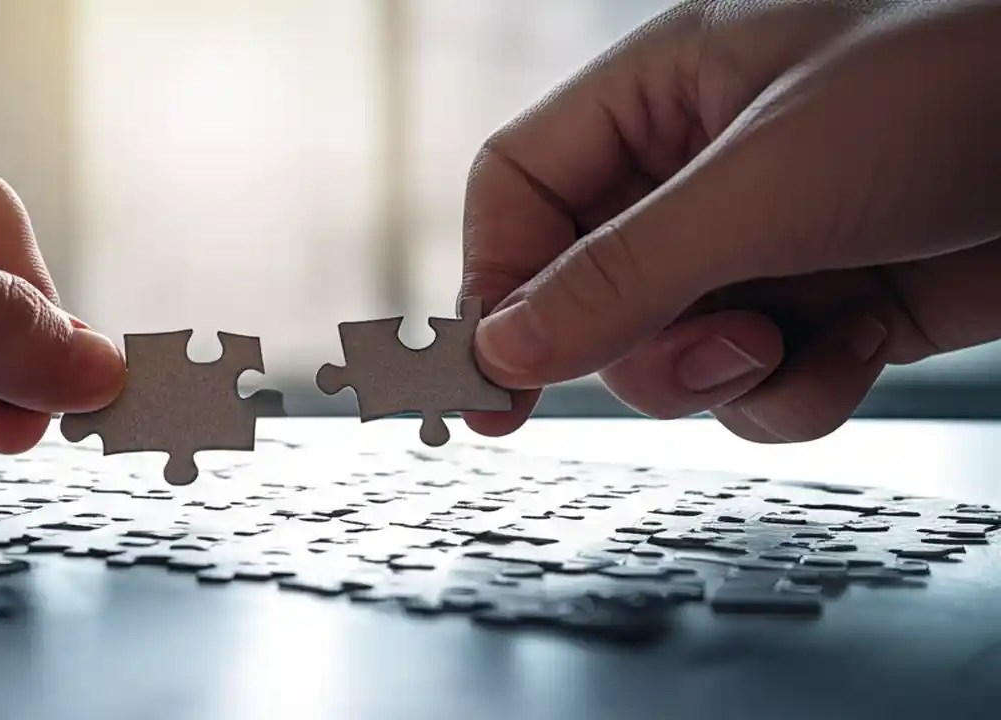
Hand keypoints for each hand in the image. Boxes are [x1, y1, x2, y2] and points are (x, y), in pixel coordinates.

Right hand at [462, 0, 1000, 441]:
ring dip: (724, 376)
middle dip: (640, 347)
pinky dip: (798, 391)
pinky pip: (756, 385)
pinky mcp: (822, 307)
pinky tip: (858, 346)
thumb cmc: (961, 85)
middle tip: (706, 352)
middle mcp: (695, 174)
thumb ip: (624, 273)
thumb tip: (506, 349)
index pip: (519, 194)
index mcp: (658, 96)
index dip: (493, 284)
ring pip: (669, 356)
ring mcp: (759, 246)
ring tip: (796, 337)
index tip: (484, 381)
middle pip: (586, 296)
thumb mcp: (768, 181)